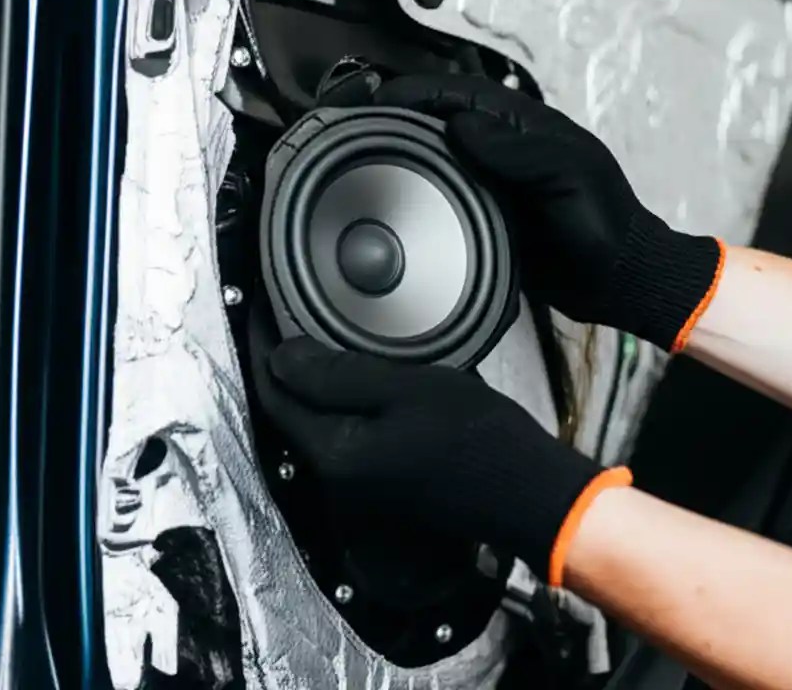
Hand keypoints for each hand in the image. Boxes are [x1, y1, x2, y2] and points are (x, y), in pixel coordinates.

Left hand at [251, 330, 626, 582]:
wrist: (528, 491)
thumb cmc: (478, 438)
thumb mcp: (408, 389)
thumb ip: (338, 374)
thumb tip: (280, 356)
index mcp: (332, 451)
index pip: (274, 388)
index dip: (263, 340)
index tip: (263, 301)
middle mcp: (334, 474)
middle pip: (288, 407)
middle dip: (281, 358)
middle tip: (285, 308)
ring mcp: (357, 481)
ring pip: (314, 417)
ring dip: (309, 376)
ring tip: (314, 328)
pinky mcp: (380, 479)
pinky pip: (341, 429)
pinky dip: (336, 396)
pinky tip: (355, 369)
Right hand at [375, 74, 724, 351]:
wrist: (616, 279)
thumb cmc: (604, 224)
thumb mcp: (567, 178)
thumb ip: (518, 151)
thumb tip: (459, 125)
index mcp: (521, 125)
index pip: (454, 93)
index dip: (409, 93)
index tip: (369, 102)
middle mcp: (500, 146)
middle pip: (434, 120)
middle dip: (391, 119)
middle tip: (349, 130)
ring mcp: (489, 180)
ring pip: (432, 156)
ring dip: (396, 154)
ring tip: (354, 162)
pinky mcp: (482, 214)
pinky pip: (440, 195)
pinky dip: (413, 192)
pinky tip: (388, 204)